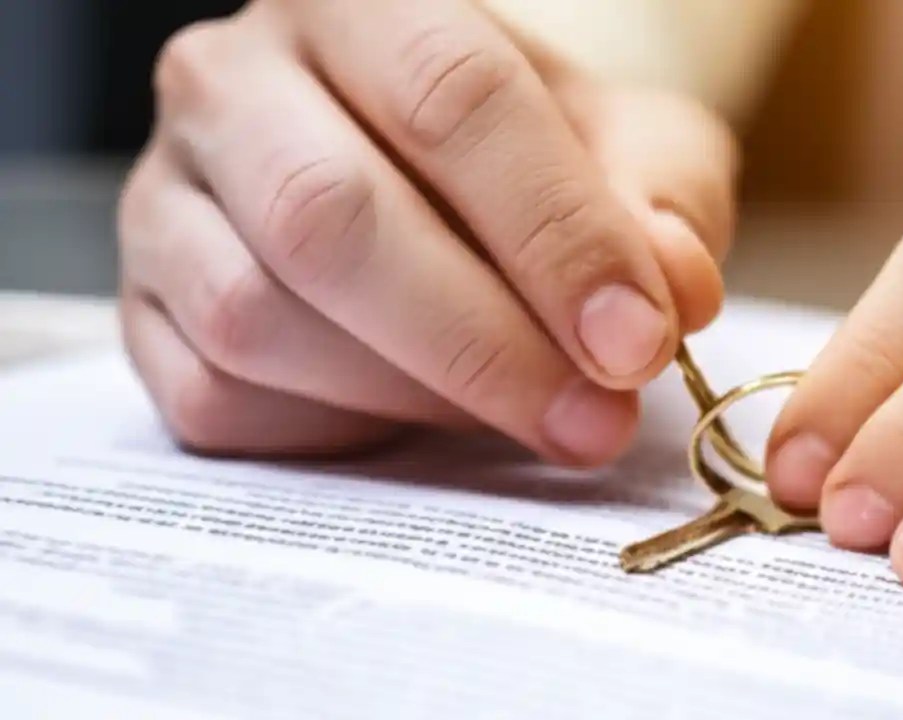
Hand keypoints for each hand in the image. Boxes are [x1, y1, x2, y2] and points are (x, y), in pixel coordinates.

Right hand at [117, 0, 736, 464]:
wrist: (432, 177)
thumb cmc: (534, 157)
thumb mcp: (631, 151)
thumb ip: (663, 208)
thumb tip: (670, 294)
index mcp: (364, 1)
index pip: (452, 98)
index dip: (554, 233)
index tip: (634, 340)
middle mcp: (235, 79)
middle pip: (332, 217)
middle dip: (482, 343)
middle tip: (592, 418)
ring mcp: (168, 195)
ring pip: (260, 317)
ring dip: (415, 395)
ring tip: (520, 413)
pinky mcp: (141, 306)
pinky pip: (219, 394)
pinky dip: (336, 427)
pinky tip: (415, 411)